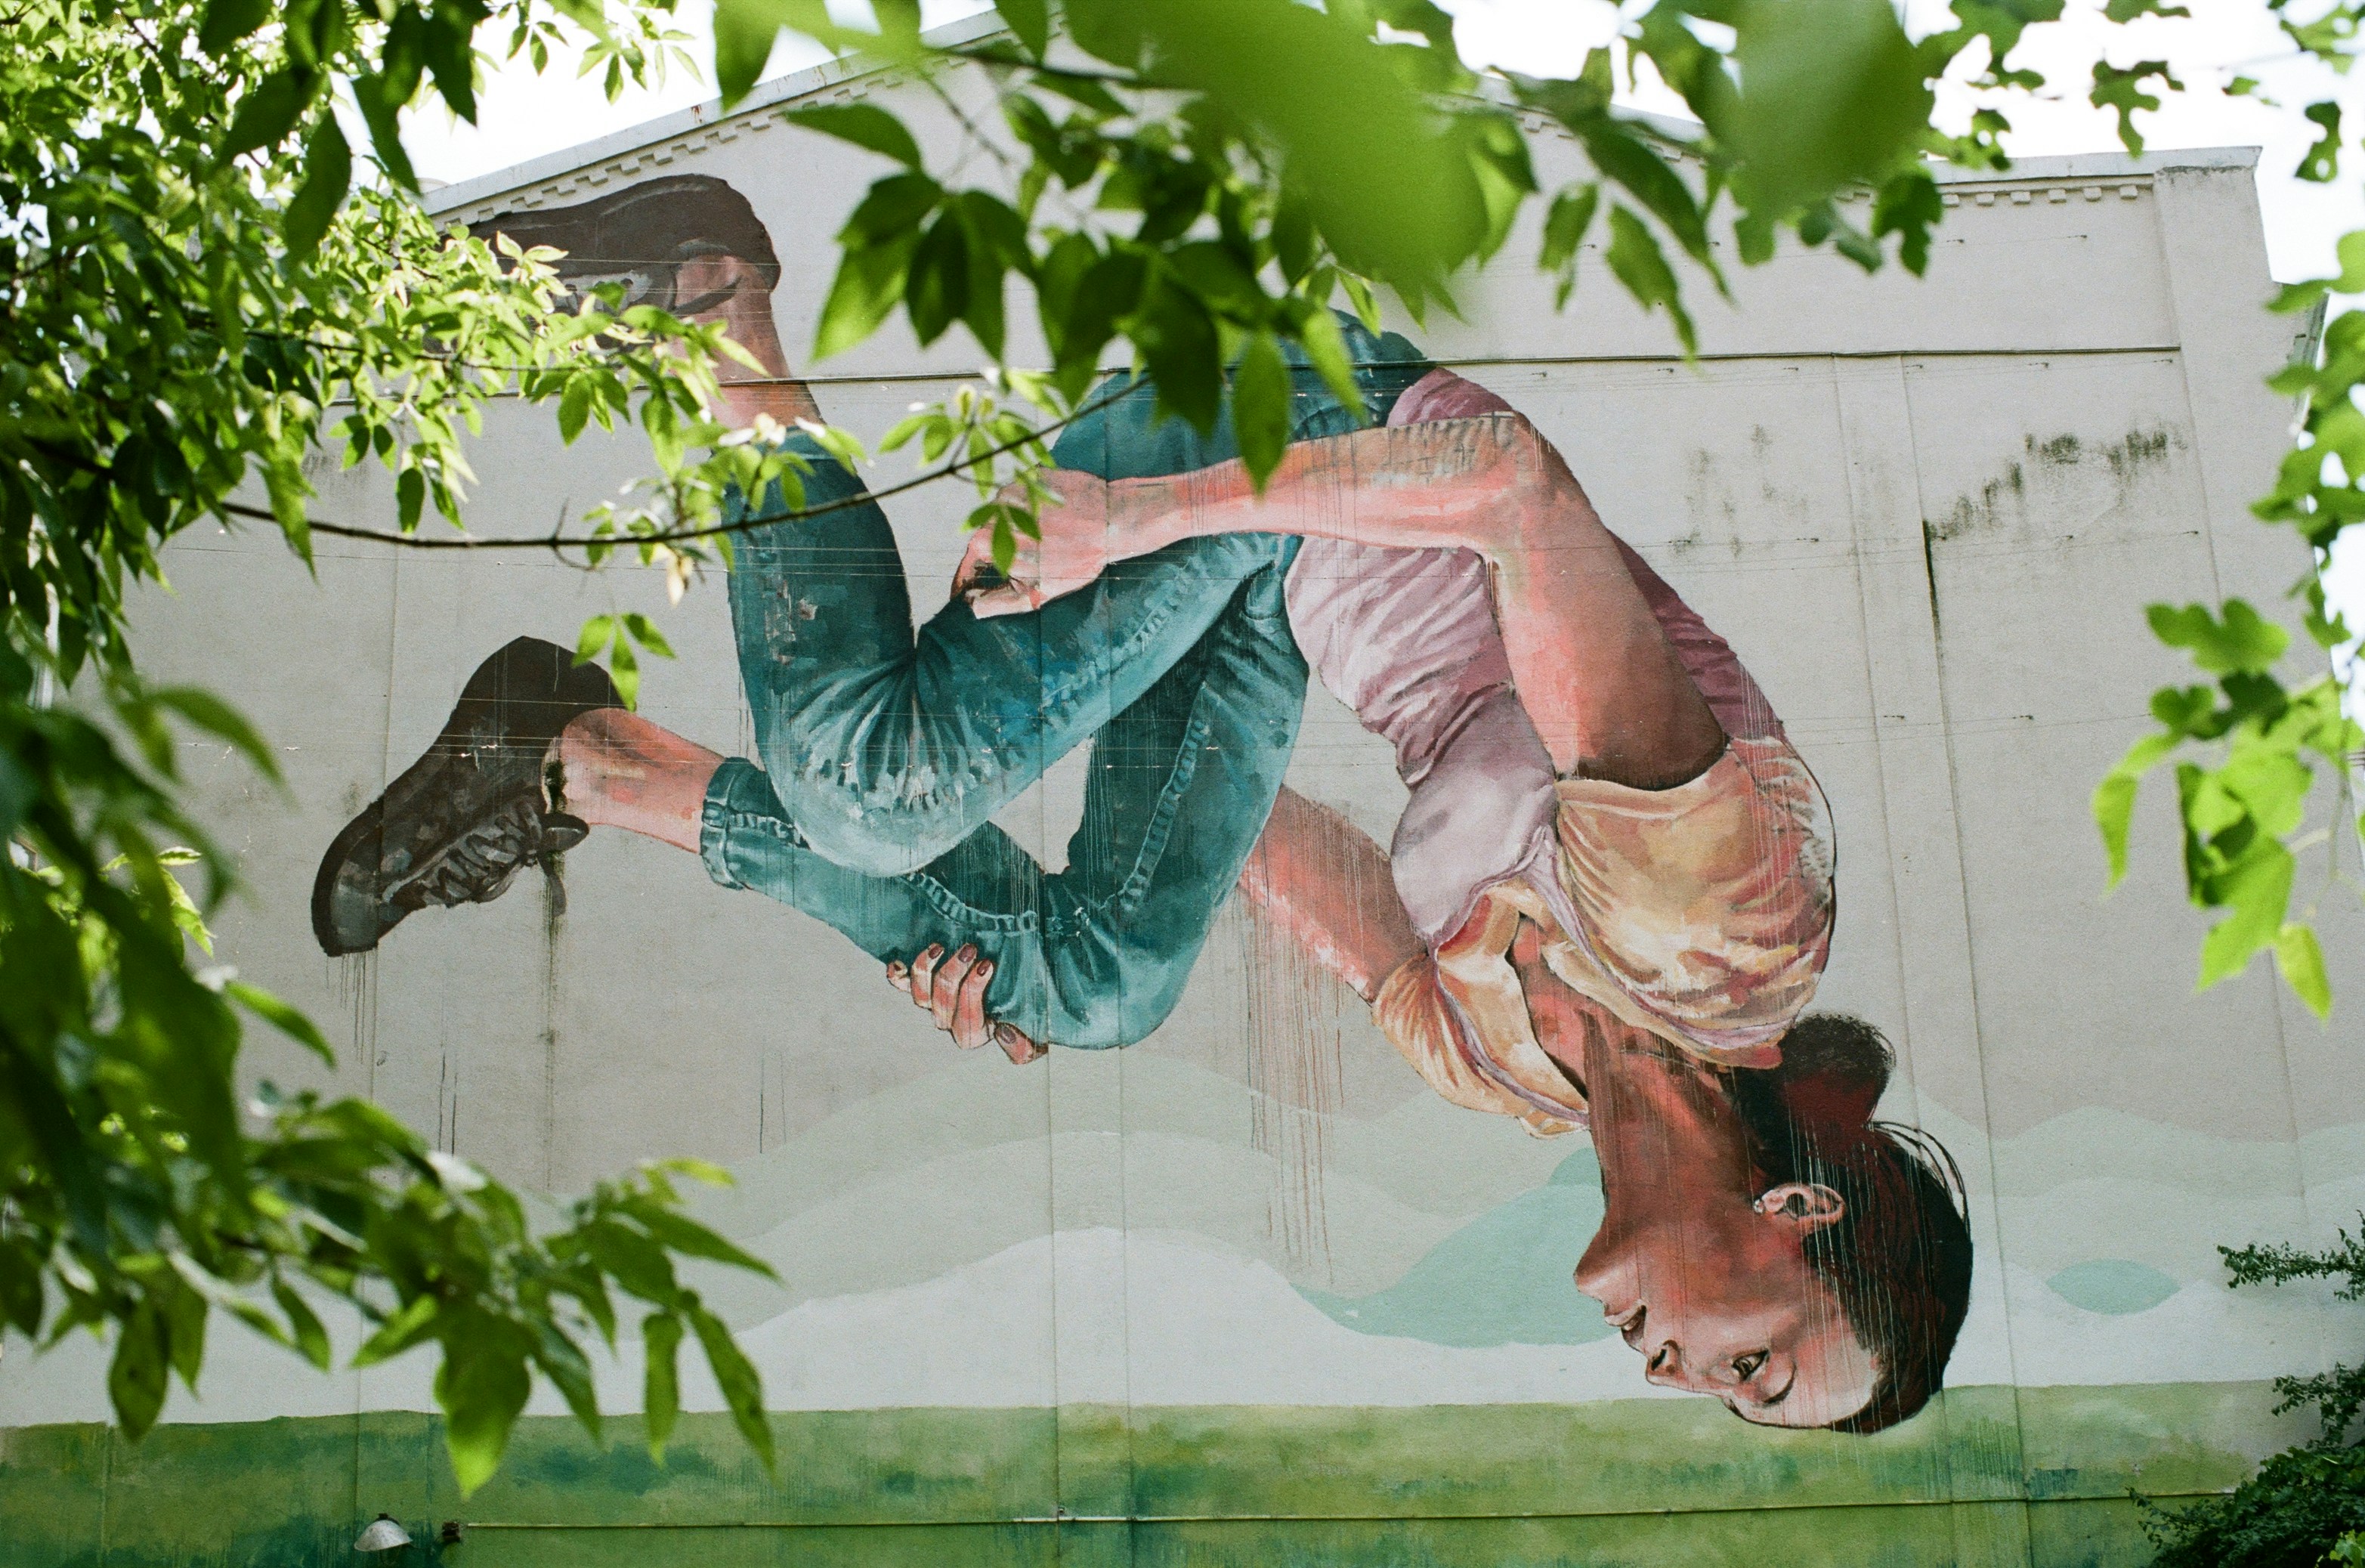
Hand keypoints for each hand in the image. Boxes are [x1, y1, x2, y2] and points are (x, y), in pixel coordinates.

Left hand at [884, 944, 1045, 1064]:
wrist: (1014, 1002)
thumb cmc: (1026, 1017)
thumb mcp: (1035, 1036)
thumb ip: (1023, 1045)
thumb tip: (1003, 1032)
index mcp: (974, 1034)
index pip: (967, 1018)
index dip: (972, 991)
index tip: (988, 966)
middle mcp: (949, 1022)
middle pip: (942, 1000)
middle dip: (955, 972)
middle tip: (971, 948)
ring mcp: (933, 1006)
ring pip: (920, 993)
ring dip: (927, 969)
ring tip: (940, 947)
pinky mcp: (923, 990)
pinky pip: (903, 985)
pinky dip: (897, 976)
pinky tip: (895, 963)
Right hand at [951, 469, 1120, 617]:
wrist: (1116, 520)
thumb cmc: (1081, 559)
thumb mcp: (1040, 590)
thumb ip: (1000, 601)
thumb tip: (971, 606)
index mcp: (992, 540)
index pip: (971, 559)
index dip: (970, 575)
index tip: (971, 587)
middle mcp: (996, 509)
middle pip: (987, 533)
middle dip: (1004, 549)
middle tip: (1035, 556)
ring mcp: (1014, 487)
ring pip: (1005, 512)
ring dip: (1020, 525)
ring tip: (1052, 534)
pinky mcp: (1031, 473)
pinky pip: (1024, 493)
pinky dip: (1035, 506)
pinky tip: (1057, 516)